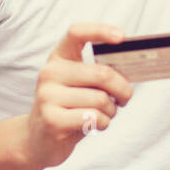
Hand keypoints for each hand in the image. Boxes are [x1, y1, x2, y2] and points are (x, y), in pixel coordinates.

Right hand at [19, 23, 134, 169]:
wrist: (38, 139)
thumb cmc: (69, 108)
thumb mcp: (81, 85)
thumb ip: (99, 74)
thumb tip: (131, 68)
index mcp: (59, 58)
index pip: (77, 33)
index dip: (100, 31)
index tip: (122, 37)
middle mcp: (50, 73)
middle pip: (102, 73)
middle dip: (123, 89)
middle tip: (125, 97)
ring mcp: (48, 96)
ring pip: (101, 99)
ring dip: (111, 110)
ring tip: (103, 114)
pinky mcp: (52, 119)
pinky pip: (94, 117)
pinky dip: (102, 123)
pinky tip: (94, 124)